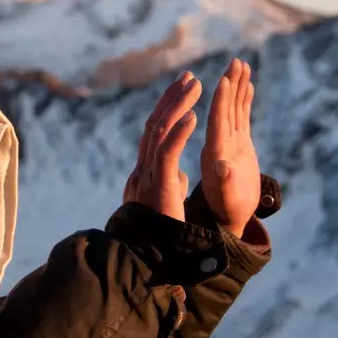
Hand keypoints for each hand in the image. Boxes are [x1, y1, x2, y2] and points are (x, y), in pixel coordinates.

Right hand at [124, 71, 202, 221]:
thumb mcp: (167, 203)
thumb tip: (181, 174)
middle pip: (154, 124)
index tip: (183, 91)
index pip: (155, 134)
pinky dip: (179, 133)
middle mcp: (143, 170)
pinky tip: (193, 116)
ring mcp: (148, 176)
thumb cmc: (161, 236)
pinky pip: (167, 154)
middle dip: (172, 98)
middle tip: (188, 77)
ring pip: (159, 132)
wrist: (150, 260)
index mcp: (146, 173)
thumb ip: (171, 184)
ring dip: (177, 106)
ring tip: (194, 85)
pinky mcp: (159, 186)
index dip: (168, 110)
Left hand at [200, 59, 260, 237]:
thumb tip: (222, 167)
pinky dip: (243, 101)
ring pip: (232, 109)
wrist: (227, 220)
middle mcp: (219, 144)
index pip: (216, 122)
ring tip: (241, 64)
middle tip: (235, 62)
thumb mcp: (226, 198)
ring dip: (236, 87)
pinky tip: (247, 85)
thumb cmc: (227, 211)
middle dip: (229, 86)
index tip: (221, 80)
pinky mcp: (237, 145)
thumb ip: (223, 182)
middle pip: (224, 109)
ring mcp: (229, 142)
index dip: (220, 102)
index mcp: (213, 153)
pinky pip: (239, 118)